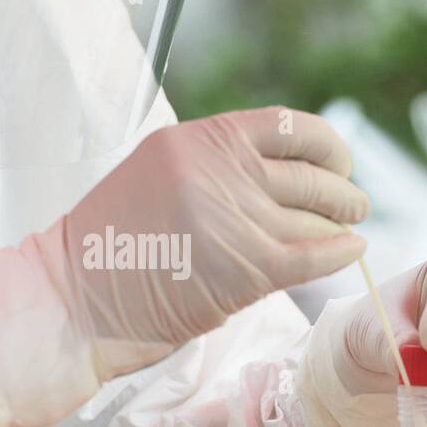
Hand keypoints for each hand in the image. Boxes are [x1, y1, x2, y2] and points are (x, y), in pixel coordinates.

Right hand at [0, 107, 368, 426]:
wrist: (74, 301)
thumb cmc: (110, 250)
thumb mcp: (157, 179)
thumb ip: (213, 170)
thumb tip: (280, 177)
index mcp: (196, 140)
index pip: (286, 125)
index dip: (326, 144)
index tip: (336, 162)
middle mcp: (219, 169)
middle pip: (309, 172)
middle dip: (341, 190)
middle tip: (352, 203)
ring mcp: (234, 216)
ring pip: (316, 216)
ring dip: (342, 223)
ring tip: (350, 229)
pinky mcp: (246, 266)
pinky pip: (313, 255)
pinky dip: (339, 254)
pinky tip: (350, 253)